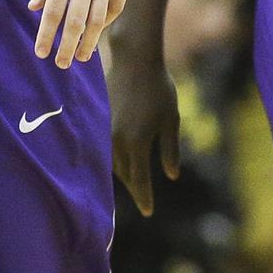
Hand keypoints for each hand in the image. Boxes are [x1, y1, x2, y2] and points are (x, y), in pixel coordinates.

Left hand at [29, 0, 134, 68]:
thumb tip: (34, 8)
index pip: (53, 12)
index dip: (46, 35)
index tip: (40, 53)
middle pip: (75, 22)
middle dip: (66, 47)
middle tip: (61, 64)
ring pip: (97, 21)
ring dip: (87, 43)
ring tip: (80, 57)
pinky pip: (113, 9)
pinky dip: (104, 24)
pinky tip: (95, 34)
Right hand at [106, 26, 180, 215]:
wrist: (135, 60)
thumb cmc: (158, 88)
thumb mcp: (170, 120)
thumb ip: (170, 150)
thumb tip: (171, 176)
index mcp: (138, 143)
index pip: (140, 180)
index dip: (144, 198)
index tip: (149, 212)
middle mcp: (118, 141)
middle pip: (125, 175)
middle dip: (135, 188)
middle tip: (143, 200)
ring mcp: (107, 130)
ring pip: (113, 163)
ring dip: (124, 174)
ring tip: (134, 181)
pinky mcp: (101, 120)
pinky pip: (107, 149)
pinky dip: (116, 159)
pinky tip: (123, 159)